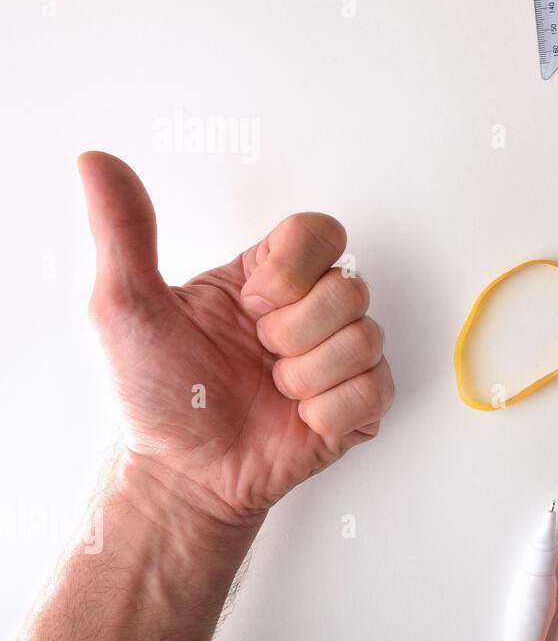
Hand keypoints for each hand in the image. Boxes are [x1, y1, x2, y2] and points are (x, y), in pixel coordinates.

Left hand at [79, 151, 394, 528]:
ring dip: (307, 376)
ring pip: (365, 338)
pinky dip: (330, 410)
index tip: (249, 304)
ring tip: (274, 392)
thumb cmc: (160, 398)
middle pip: (350, 287)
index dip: (293, 270)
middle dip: (294, 332)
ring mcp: (339, 358)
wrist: (183, 476)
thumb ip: (123, 230)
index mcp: (267, 279)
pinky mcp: (359, 405)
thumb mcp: (125, 307)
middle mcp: (309, 312)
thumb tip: (99, 165)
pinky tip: (298, 418)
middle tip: (258, 357)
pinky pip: (375, 388)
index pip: (320, 232)